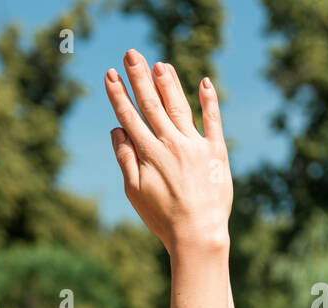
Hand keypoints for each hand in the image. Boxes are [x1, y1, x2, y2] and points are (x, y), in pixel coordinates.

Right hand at [104, 49, 232, 251]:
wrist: (198, 234)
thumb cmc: (162, 217)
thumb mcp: (135, 192)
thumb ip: (125, 159)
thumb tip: (117, 131)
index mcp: (149, 154)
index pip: (130, 117)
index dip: (119, 95)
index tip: (111, 74)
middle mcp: (171, 144)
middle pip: (152, 104)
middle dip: (139, 77)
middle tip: (131, 54)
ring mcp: (195, 145)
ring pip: (179, 106)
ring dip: (168, 83)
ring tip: (160, 64)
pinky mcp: (216, 151)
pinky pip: (213, 121)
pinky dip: (208, 101)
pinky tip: (204, 82)